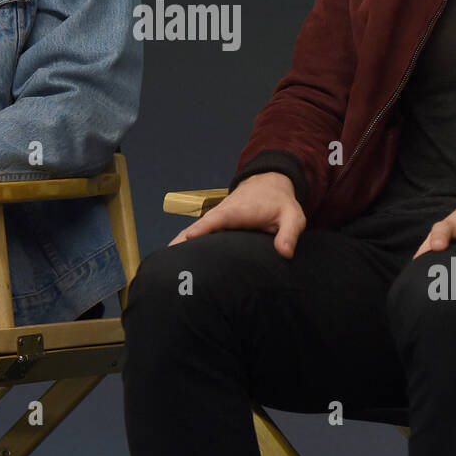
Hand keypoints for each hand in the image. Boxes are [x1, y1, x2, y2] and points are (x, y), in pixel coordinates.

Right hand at [168, 172, 305, 257]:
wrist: (269, 184)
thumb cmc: (280, 203)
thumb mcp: (292, 217)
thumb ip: (289, 234)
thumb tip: (284, 253)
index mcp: (235, 212)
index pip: (213, 222)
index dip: (199, 232)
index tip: (186, 242)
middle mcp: (219, 216)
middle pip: (194, 231)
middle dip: (179, 246)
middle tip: (165, 268)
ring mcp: (214, 221)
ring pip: (191, 235)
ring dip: (178, 249)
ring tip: (163, 271)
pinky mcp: (214, 227)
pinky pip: (196, 238)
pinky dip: (184, 248)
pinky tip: (175, 265)